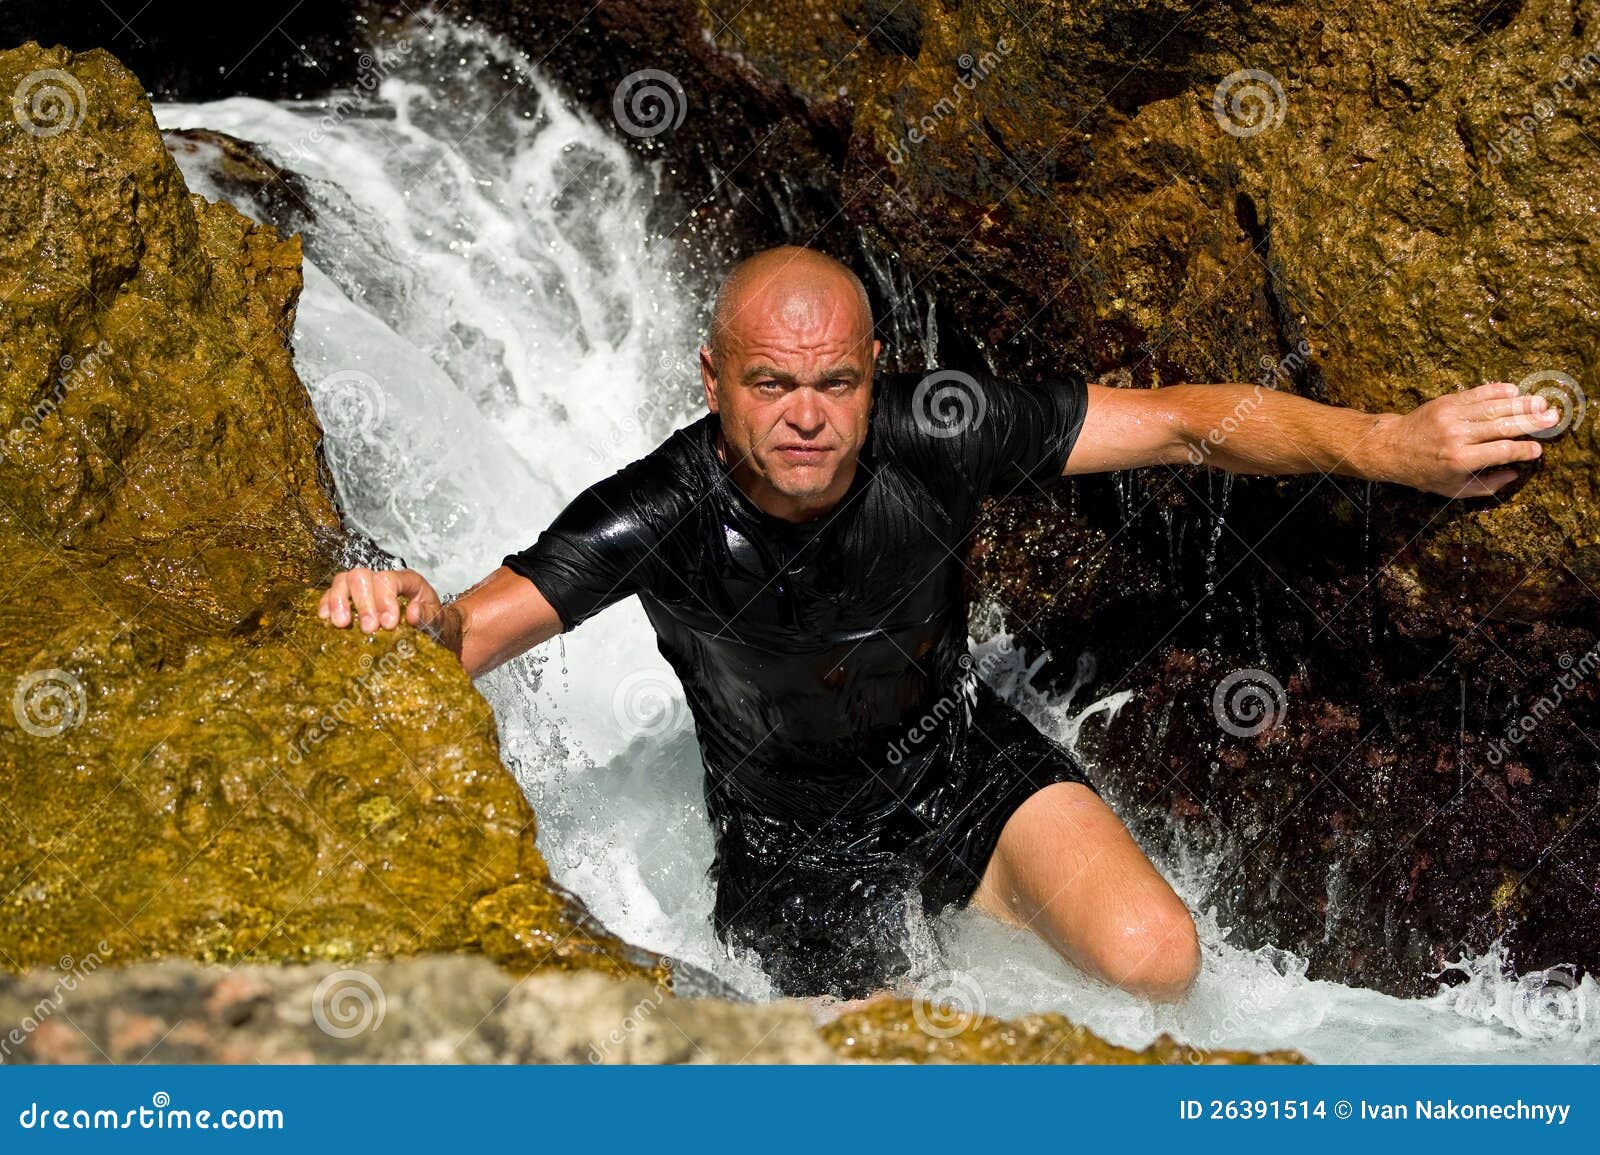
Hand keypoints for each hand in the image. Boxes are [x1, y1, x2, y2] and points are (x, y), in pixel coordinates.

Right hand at [317, 567, 442, 633]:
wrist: (429, 629)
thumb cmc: (432, 623)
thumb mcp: (438, 622)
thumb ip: (429, 616)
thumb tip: (412, 613)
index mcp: (407, 580)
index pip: (389, 579)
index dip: (385, 599)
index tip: (388, 624)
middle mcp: (382, 579)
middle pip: (362, 576)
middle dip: (363, 603)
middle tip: (369, 628)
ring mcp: (364, 587)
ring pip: (342, 580)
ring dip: (339, 602)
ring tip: (343, 624)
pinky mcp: (349, 599)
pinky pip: (331, 594)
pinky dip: (327, 604)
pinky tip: (326, 619)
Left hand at [1377, 382, 1558, 496]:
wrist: (1391, 447)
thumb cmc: (1424, 472)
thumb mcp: (1452, 489)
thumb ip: (1486, 486)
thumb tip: (1515, 474)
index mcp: (1460, 460)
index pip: (1501, 451)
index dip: (1524, 450)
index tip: (1538, 449)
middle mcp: (1457, 437)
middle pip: (1502, 426)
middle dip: (1531, 422)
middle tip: (1552, 418)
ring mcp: (1451, 417)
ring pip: (1493, 408)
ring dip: (1520, 404)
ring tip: (1541, 402)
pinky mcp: (1446, 402)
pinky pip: (1476, 394)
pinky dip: (1497, 391)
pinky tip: (1514, 390)